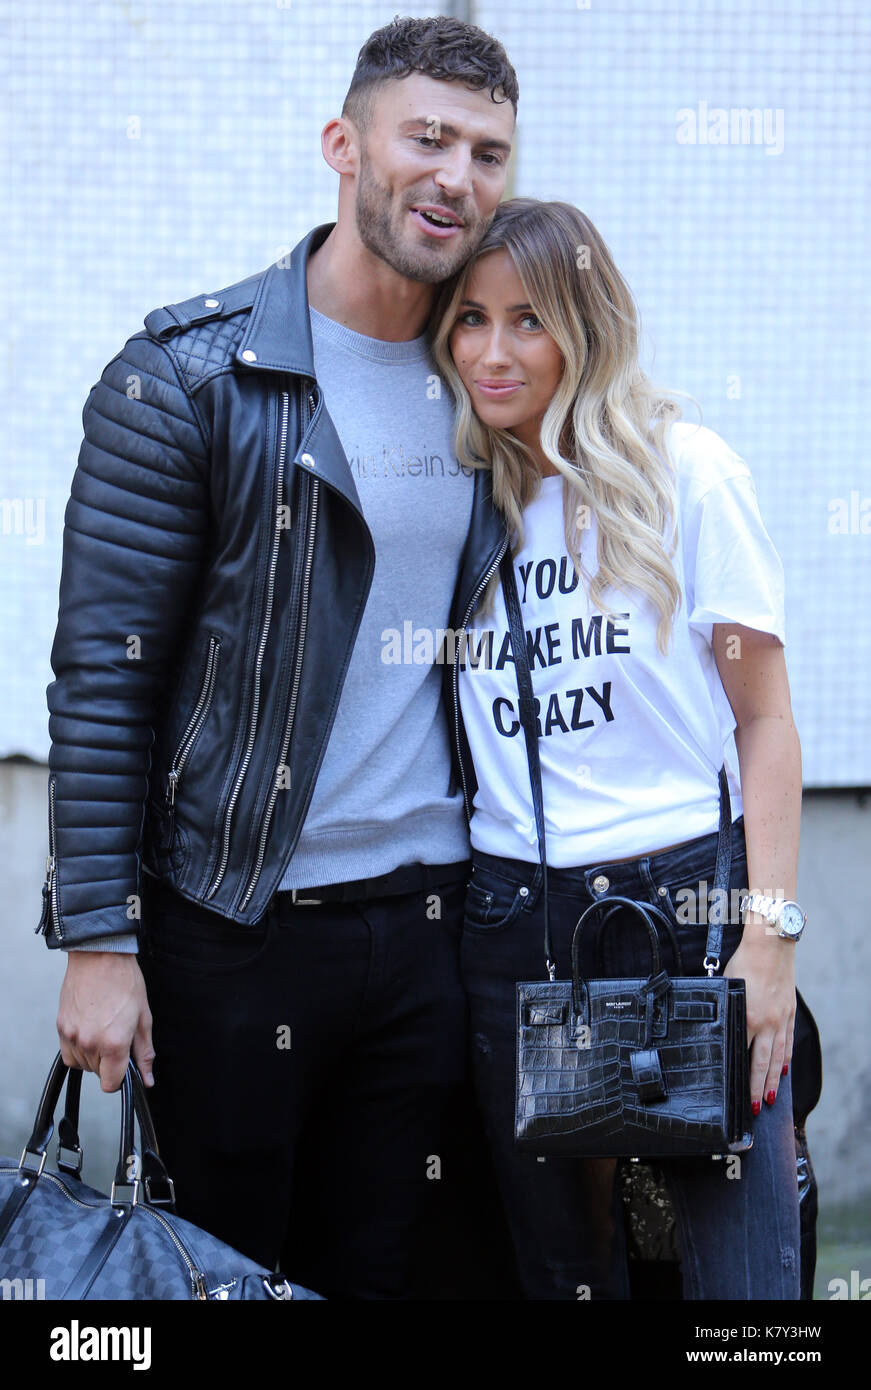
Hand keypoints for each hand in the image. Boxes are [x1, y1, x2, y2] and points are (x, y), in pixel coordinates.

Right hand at [57, 952, 154, 1092]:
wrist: (100, 957)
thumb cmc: (124, 982)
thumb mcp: (143, 1017)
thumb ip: (144, 1053)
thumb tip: (147, 1078)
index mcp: (114, 1043)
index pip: (111, 1085)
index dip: (120, 1078)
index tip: (124, 1065)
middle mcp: (90, 1043)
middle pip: (98, 1073)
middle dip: (109, 1061)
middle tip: (117, 1035)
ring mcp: (72, 1036)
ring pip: (82, 1064)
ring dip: (93, 1055)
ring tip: (103, 1029)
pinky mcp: (61, 1027)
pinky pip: (68, 1053)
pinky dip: (78, 1049)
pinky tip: (89, 1030)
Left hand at [724, 915, 795, 1113]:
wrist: (771, 946)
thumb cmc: (744, 962)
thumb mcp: (727, 985)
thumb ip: (724, 1007)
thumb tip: (714, 1022)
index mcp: (748, 1017)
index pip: (743, 1054)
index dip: (740, 1076)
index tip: (737, 1094)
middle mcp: (767, 1023)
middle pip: (762, 1063)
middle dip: (758, 1088)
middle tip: (755, 1108)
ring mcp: (780, 1019)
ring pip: (778, 1057)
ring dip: (773, 1079)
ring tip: (770, 1098)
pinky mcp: (788, 1013)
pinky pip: (787, 1042)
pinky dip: (785, 1059)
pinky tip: (783, 1070)